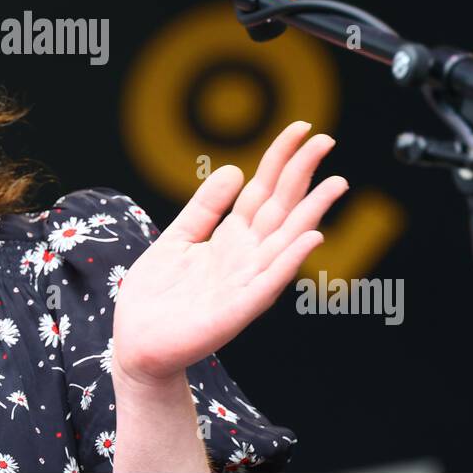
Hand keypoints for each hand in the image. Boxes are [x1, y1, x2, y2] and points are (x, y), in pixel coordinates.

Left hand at [112, 121, 347, 389]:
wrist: (136, 344)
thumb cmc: (157, 296)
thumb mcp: (177, 239)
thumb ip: (204, 208)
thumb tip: (235, 169)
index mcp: (231, 239)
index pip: (263, 191)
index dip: (280, 159)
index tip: (300, 128)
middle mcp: (244, 258)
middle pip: (280, 208)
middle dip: (302, 175)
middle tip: (326, 140)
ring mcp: (243, 284)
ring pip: (284, 242)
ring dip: (311, 213)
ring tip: (335, 183)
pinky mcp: (234, 312)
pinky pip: (268, 283)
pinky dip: (290, 260)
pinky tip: (311, 237)